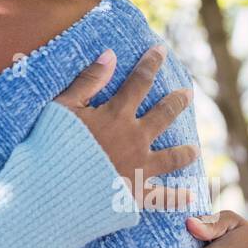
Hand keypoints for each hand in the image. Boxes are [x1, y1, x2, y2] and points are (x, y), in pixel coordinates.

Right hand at [53, 45, 197, 211]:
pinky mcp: (136, 194)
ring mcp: (138, 168)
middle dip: (177, 101)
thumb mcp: (64, 107)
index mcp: (116, 115)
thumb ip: (88, 81)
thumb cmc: (51, 145)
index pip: (139, 83)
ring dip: (185, 152)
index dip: (151, 64)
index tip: (161, 50)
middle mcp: (134, 139)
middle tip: (187, 93)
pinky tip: (190, 196)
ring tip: (195, 149)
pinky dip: (177, 197)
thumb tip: (111, 55)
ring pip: (172, 157)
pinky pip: (163, 197)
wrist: (53, 189)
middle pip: (163, 115)